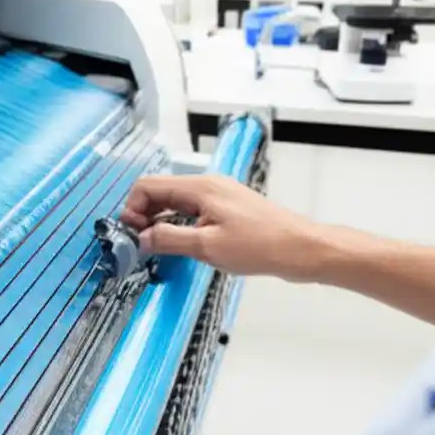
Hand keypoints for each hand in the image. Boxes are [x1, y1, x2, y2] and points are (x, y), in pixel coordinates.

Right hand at [120, 175, 324, 280]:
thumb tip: (141, 238)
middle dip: (144, 214)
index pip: (148, 186)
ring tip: (158, 247)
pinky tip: (181, 243)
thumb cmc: (260, 246)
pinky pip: (192, 210)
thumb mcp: (208, 247)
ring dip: (161, 220)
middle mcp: (207, 185)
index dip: (133, 209)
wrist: (301, 248)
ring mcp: (219, 196)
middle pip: (160, 191)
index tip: (133, 235)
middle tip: (141, 243)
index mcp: (200, 188)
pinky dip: (179, 223)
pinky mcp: (227, 208)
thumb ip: (169, 239)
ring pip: (176, 201)